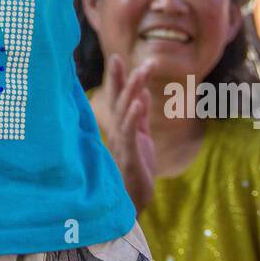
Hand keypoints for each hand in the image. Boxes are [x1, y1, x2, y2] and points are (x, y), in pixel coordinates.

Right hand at [101, 54, 156, 212]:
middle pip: (118, 101)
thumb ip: (141, 118)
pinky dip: (135, 116)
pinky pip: (131, 133)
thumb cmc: (135, 172)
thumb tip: (143, 94)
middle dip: (118, 78)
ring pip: (125, 112)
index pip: (118, 99)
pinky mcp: (129, 156)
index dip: (117, 78)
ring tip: (140, 72)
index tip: (116, 57)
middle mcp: (117, 133)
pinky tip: (140, 101)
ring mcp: (121, 144)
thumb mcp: (141, 140)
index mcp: (121, 128)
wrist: (132, 203)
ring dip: (132, 90)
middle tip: (117, 57)